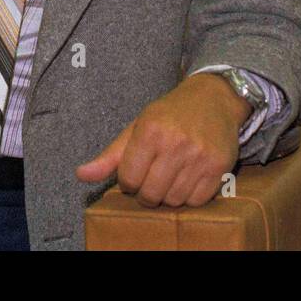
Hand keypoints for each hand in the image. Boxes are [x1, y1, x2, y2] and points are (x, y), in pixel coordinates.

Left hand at [75, 73, 249, 206]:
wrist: (214, 99)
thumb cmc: (170, 114)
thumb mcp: (137, 126)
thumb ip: (110, 155)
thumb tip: (81, 174)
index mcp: (150, 130)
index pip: (128, 179)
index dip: (128, 181)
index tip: (136, 172)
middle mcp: (175, 143)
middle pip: (150, 194)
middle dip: (147, 192)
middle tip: (152, 178)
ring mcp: (199, 156)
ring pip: (174, 200)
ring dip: (169, 194)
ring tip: (171, 175)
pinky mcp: (219, 166)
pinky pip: (197, 200)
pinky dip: (190, 196)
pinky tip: (189, 177)